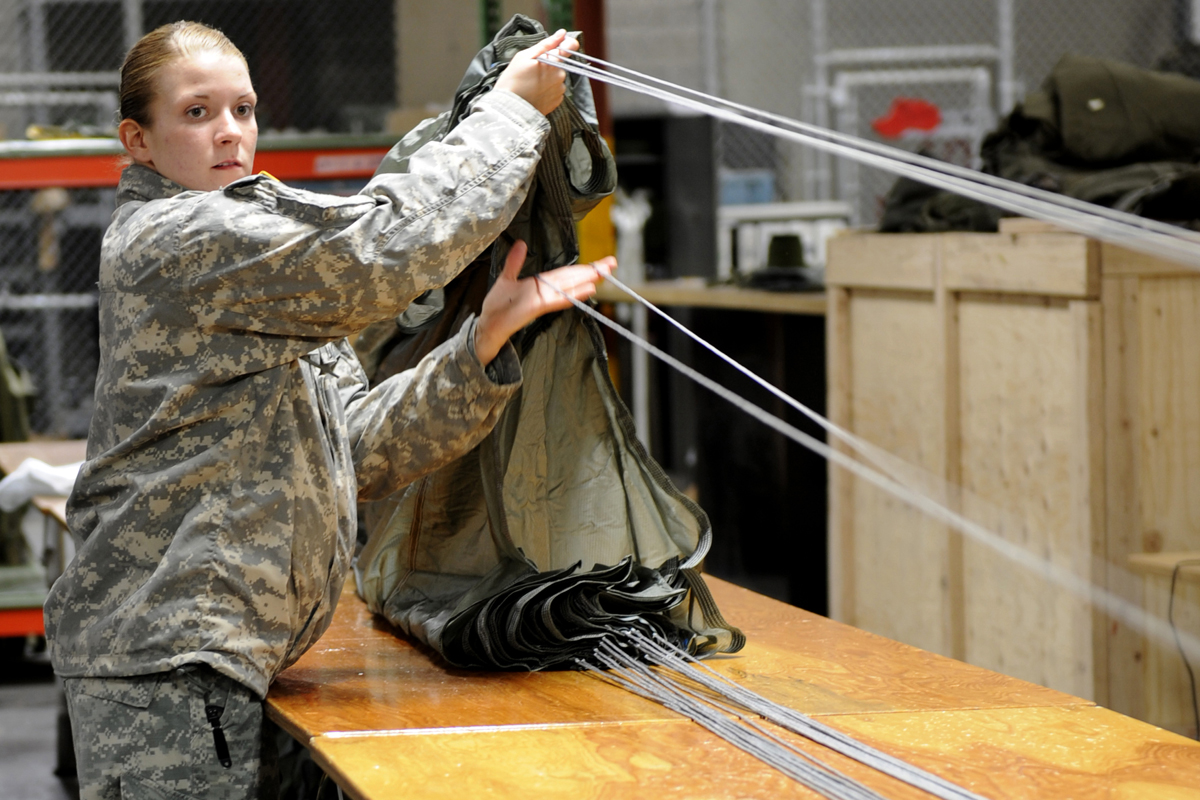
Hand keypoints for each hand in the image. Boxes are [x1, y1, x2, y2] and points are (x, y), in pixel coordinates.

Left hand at [475, 240, 615, 365]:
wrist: (488, 325)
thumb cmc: (497, 307)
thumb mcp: (506, 278)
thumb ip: (515, 262)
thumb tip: (522, 243)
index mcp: (541, 284)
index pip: (565, 273)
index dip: (582, 267)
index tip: (600, 262)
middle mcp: (545, 291)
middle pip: (572, 278)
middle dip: (591, 271)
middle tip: (611, 264)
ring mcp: (543, 300)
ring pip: (568, 288)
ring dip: (586, 280)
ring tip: (604, 274)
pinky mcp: (537, 308)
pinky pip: (557, 300)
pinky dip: (572, 294)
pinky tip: (586, 290)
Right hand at [494, 30, 579, 115]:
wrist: (509, 109)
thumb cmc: (513, 80)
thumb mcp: (525, 56)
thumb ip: (546, 44)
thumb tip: (562, 33)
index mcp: (554, 62)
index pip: (571, 46)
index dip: (566, 43)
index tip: (557, 45)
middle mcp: (561, 76)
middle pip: (559, 64)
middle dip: (548, 65)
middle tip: (531, 71)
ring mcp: (560, 90)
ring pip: (556, 78)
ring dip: (547, 78)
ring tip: (530, 84)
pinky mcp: (557, 102)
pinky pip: (555, 91)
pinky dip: (547, 90)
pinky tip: (534, 92)